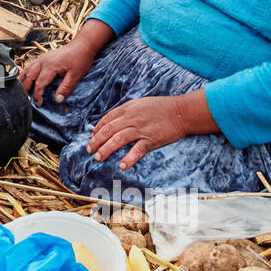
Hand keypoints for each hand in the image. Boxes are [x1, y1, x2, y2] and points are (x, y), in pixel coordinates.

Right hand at [21, 19, 113, 105]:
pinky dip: (25, 73)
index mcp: (50, 66)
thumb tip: (57, 100)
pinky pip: (30, 65)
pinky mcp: (43, 57)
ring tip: (22, 90)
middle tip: (26, 100)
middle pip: (29, 77)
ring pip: (27, 70)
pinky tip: (25, 78)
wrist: (82, 45)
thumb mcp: (76, 76)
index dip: (37, 95)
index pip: (39, 84)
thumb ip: (65, 88)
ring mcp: (42, 58)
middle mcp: (43, 61)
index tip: (39, 104)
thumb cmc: (80, 59)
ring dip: (23, 80)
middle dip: (26, 89)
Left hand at [87, 90, 216, 169]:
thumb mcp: (140, 104)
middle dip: (96, 141)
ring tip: (98, 158)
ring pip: (118, 140)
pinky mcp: (151, 139)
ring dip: (106, 150)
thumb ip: (126, 112)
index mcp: (127, 109)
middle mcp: (131, 118)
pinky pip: (137, 150)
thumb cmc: (161, 107)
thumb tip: (112, 123)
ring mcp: (141, 129)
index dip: (97, 130)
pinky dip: (129, 158)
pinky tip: (122, 166)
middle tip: (89, 150)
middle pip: (108, 130)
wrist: (181, 111)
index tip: (92, 137)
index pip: (107, 119)